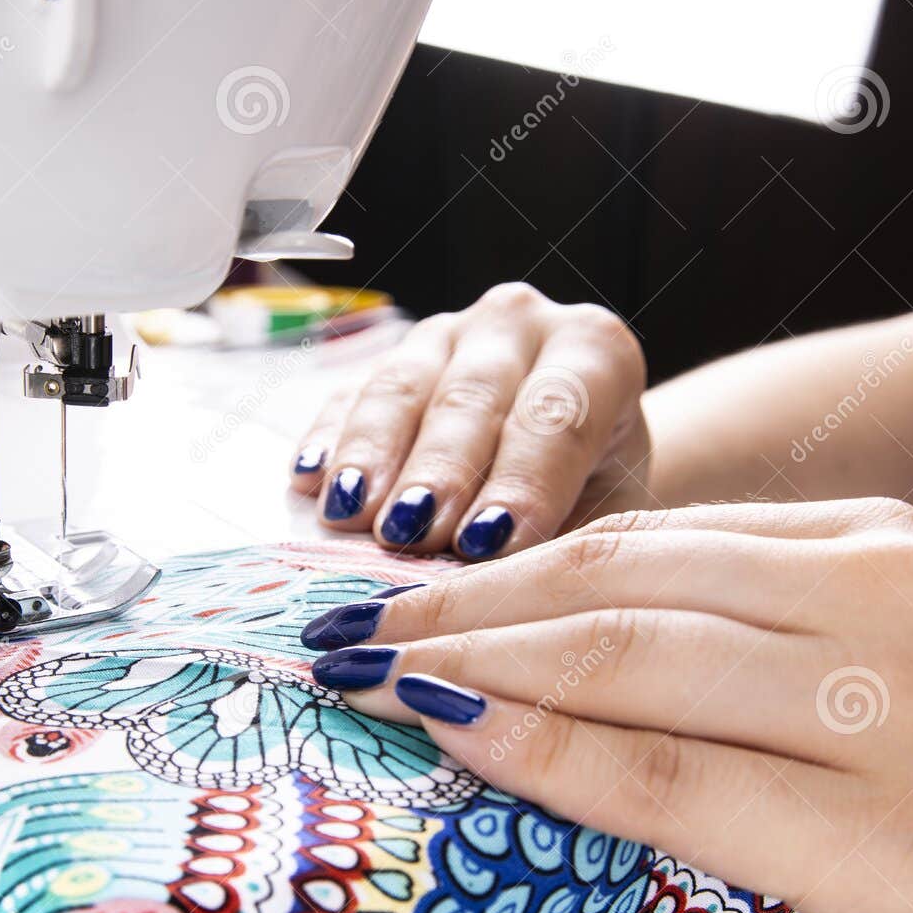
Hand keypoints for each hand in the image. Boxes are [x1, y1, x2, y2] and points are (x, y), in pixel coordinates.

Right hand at [290, 283, 652, 558]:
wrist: (576, 463)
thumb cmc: (596, 495)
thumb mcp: (603, 520)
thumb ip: (559, 542)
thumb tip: (492, 588)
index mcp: (596, 350)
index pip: (559, 415)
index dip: (521, 482)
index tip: (487, 544)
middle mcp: (518, 324)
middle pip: (473, 396)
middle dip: (437, 471)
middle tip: (409, 534)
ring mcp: (444, 334)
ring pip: (402, 387)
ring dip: (373, 457)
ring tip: (349, 516)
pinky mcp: (383, 360)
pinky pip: (347, 395)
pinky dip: (328, 442)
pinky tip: (308, 483)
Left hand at [299, 499, 912, 912]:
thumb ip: (791, 649)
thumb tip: (626, 667)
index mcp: (883, 553)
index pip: (649, 542)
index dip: (514, 568)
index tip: (420, 591)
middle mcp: (871, 599)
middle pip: (607, 579)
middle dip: (457, 602)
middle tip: (347, 619)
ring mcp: (875, 706)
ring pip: (611, 656)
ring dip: (465, 659)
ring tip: (365, 669)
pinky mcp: (874, 833)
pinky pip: (658, 770)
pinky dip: (537, 746)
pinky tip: (452, 732)